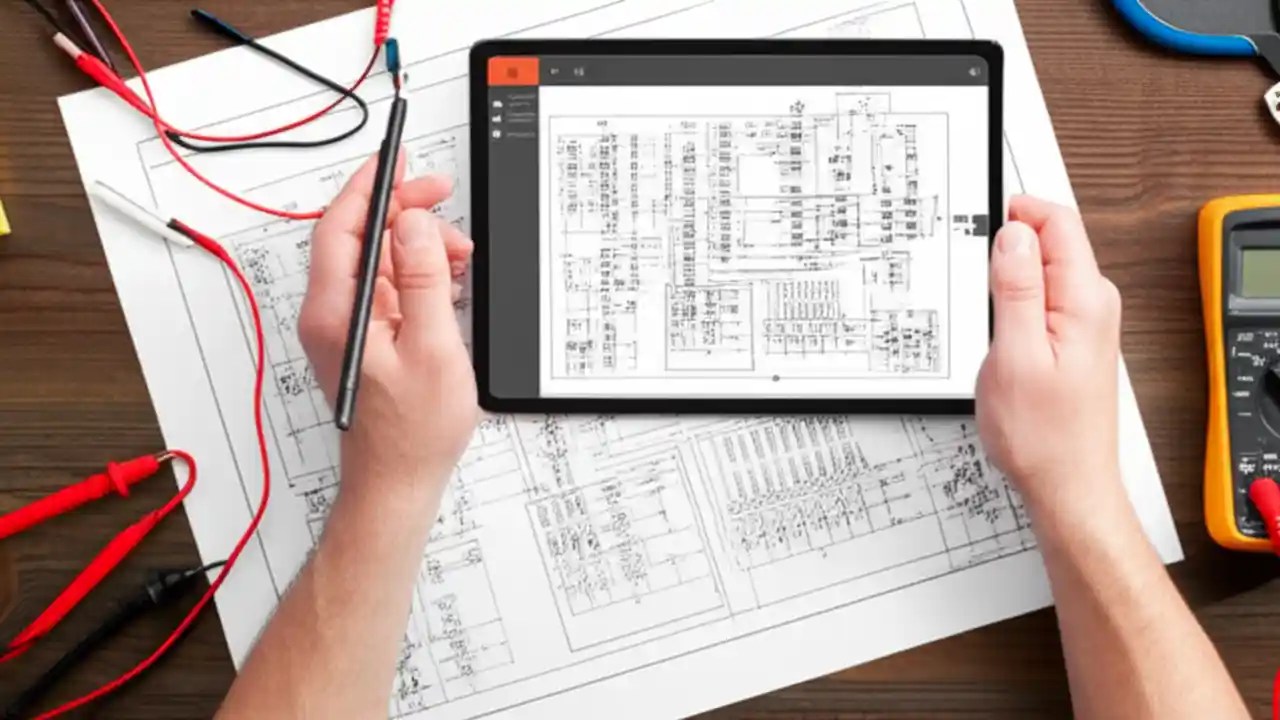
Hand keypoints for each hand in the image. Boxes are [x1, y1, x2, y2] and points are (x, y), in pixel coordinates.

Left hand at [298, 149, 478, 498]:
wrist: (397, 485)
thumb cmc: (412, 433)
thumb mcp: (432, 348)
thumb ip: (421, 280)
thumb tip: (412, 224)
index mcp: (337, 313)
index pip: (341, 227)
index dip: (370, 186)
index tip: (399, 160)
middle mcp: (332, 316)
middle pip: (359, 238)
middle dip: (402, 211)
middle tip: (443, 197)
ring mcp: (347, 328)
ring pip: (376, 261)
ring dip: (416, 247)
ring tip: (459, 256)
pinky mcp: (364, 340)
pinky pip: (386, 288)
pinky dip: (415, 274)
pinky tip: (445, 281)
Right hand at [975, 195, 1122, 515]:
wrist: (1067, 485)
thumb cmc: (1044, 435)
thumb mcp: (1016, 356)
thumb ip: (1015, 289)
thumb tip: (1012, 234)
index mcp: (1084, 299)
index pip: (1057, 221)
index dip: (1015, 211)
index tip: (977, 222)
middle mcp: (1092, 303)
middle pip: (1048, 240)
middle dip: (1005, 247)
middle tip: (972, 282)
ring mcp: (1084, 321)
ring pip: (1039, 270)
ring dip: (1005, 280)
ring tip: (983, 318)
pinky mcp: (1070, 338)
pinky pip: (1038, 299)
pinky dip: (1011, 304)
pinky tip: (995, 335)